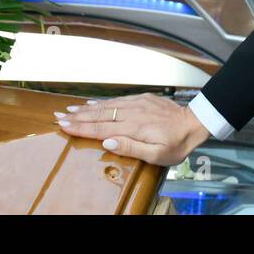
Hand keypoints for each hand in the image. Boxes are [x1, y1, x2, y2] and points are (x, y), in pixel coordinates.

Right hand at [57, 93, 210, 165]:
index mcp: (134, 127)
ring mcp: (137, 103)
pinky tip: (93, 103)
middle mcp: (133, 113)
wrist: (195, 122)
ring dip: (87, 108)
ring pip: (108, 105)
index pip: (101, 128)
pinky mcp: (143, 98)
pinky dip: (103, 101)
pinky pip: (118, 99)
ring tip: (70, 109)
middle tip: (58, 116)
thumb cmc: (177, 143)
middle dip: (78, 116)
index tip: (64, 126)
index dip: (81, 128)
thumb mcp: (157, 154)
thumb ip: (131, 147)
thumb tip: (107, 142)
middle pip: (100, 115)